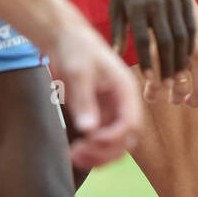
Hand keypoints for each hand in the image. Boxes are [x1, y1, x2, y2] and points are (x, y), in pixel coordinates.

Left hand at [46, 17, 141, 168]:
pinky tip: (74, 152)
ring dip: (99, 156)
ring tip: (74, 157)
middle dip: (105, 151)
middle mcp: (124, 104)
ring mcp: (113, 111)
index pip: (131, 123)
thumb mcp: (79, 73)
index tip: (89, 140)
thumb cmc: (76, 49)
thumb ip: (84, 101)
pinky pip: (102, 141)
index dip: (113, 137)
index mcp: (127, 90)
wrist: (66, 39)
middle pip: (127, 139)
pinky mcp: (100, 116)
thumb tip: (88, 130)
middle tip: (78, 153)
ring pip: (116, 145)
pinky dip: (91, 151)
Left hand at [109, 0, 195, 91]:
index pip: (143, 41)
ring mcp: (174, 1)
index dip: (147, 62)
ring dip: (181, 60)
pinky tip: (187, 60)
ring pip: (181, 37)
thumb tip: (115, 57)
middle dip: (167, 67)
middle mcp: (157, 4)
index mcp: (136, 7)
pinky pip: (190, 27)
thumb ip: (118, 32)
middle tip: (168, 87)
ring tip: (178, 78)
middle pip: (166, 42)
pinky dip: (189, 46)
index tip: (148, 80)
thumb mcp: (116, 6)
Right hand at [163, 3, 197, 109]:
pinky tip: (149, 92)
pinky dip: (153, 88)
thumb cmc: (184, 11)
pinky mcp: (159, 46)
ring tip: (164, 98)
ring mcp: (181, 49)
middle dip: (193, 102)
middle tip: (183, 102)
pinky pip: (158, 76)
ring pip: (178, 87)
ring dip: (172, 97)